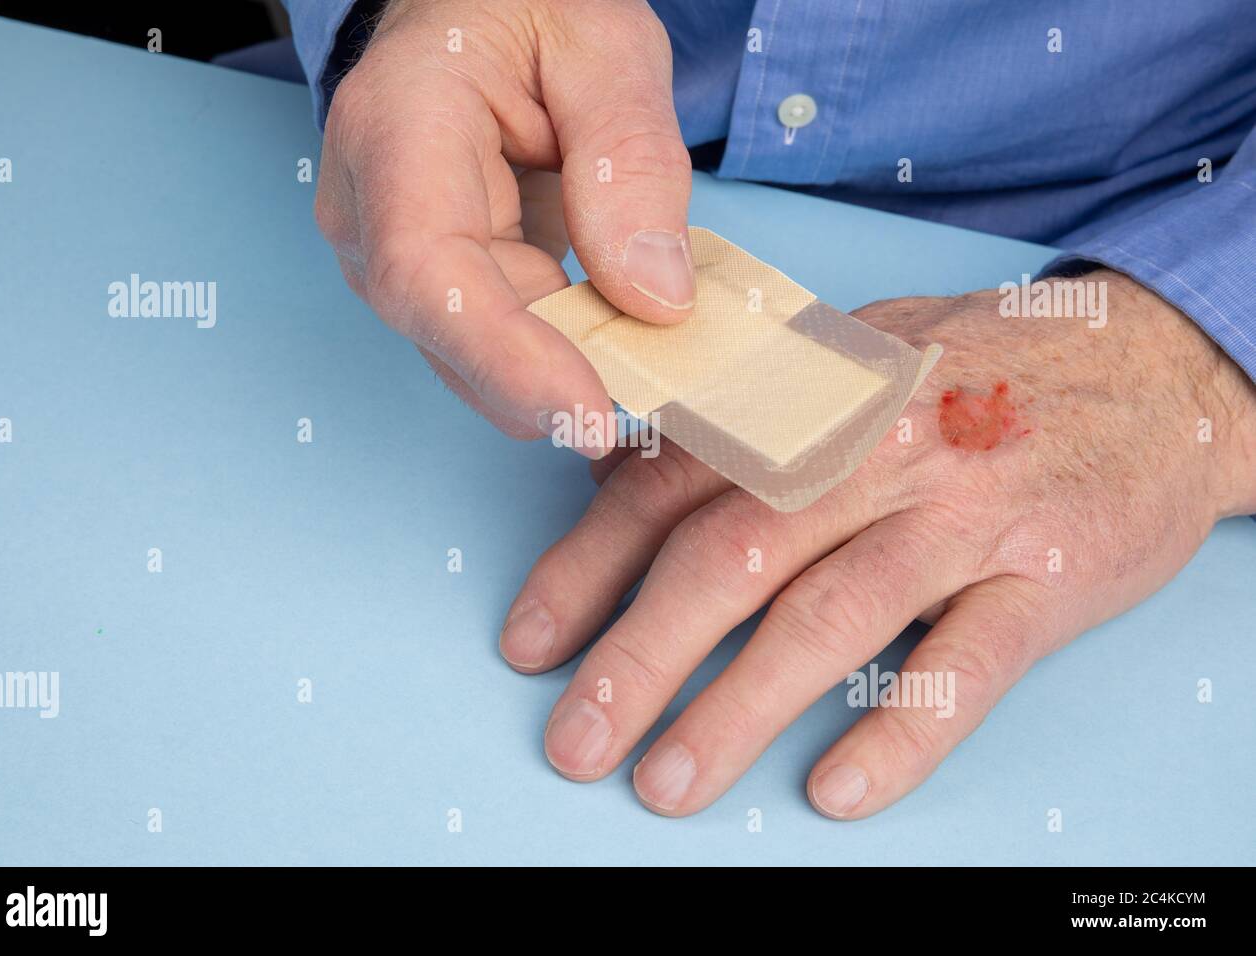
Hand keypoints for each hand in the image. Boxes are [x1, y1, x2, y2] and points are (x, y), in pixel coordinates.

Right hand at [314, 0, 694, 455]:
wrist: (476, 5)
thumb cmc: (527, 7)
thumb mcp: (606, 48)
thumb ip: (631, 161)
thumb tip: (655, 300)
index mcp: (397, 129)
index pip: (427, 272)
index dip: (505, 358)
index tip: (588, 414)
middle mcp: (370, 208)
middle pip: (450, 332)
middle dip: (554, 382)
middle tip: (657, 399)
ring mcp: (391, 251)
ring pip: (472, 352)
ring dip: (562, 370)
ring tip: (647, 366)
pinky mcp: (430, 277)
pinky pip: (494, 337)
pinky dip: (560, 351)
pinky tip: (616, 344)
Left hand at [500, 271, 1255, 817]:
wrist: (1156, 368)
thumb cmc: (978, 372)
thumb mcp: (851, 360)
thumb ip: (742, 422)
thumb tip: (622, 476)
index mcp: (814, 395)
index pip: (672, 482)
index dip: (587, 566)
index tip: (530, 642)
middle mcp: (877, 449)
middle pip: (732, 554)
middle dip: (639, 655)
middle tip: (575, 740)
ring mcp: (964, 512)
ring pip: (830, 614)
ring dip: (737, 708)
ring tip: (666, 782)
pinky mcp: (1047, 575)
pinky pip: (966, 665)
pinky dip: (899, 733)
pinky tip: (836, 789)